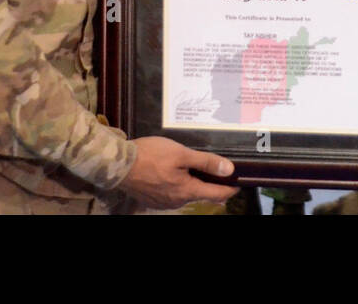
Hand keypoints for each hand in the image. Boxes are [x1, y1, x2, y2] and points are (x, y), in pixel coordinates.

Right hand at [119, 136, 237, 209]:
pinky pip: (172, 194)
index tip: (238, 183)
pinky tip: (174, 173)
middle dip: (211, 184)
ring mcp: (163, 203)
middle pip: (201, 194)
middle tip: (217, 169)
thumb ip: (206, 162)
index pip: (217, 195)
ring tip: (195, 167)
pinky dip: (179, 185)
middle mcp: (177, 202)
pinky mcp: (152, 200)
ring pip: (186, 194)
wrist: (118, 164)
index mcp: (187, 191)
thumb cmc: (151, 156)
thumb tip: (229, 170)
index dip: (230, 188)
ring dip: (193, 184)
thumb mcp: (182, 153)